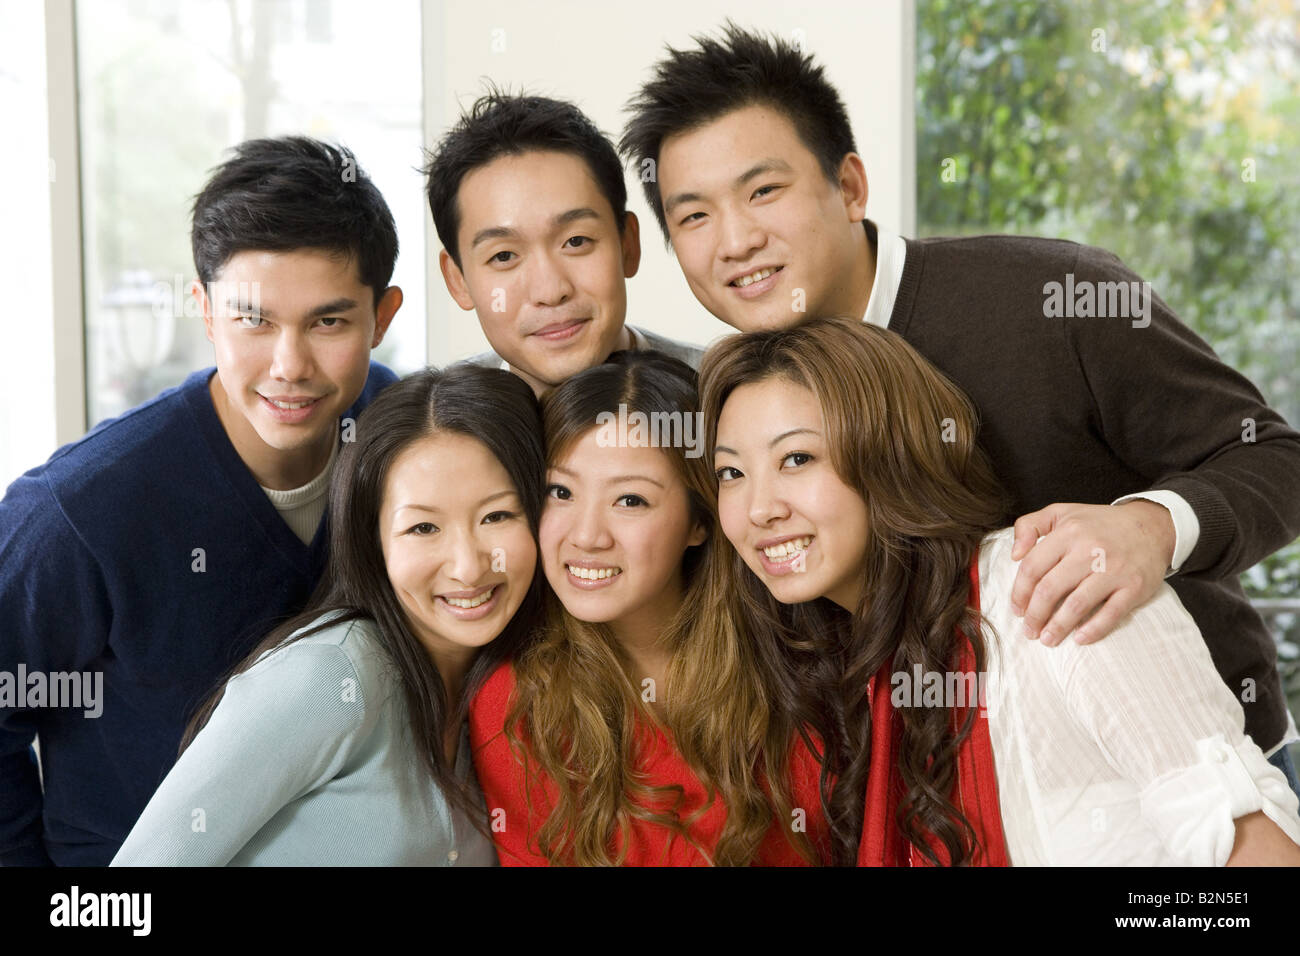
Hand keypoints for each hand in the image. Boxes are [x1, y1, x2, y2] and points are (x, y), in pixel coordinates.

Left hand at [1009, 500, 1175, 646]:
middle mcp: (1089, 550)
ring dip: (1058, 627)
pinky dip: (1093, 629)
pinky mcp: (1134, 586)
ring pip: (1077, 604)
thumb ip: (1028, 526)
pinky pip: (1111, 613)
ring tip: (1048, 639)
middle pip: (1050, 589)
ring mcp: (1113, 569)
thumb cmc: (1098, 524)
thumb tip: (1013, 555)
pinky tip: (1079, 639)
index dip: (1019, 592)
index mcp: (1068, 532)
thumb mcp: (1060, 512)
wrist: (1150, 526)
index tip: (1016, 609)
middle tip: (1029, 630)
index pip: (1032, 567)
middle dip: (1035, 615)